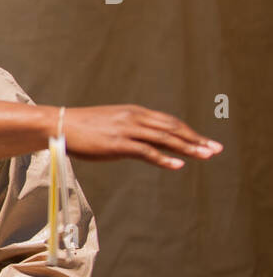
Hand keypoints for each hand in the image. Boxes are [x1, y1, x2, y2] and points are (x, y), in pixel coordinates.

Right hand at [63, 105, 221, 168]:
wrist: (59, 125)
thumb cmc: (82, 128)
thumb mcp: (111, 124)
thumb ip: (131, 131)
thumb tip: (145, 143)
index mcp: (134, 112)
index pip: (169, 121)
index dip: (189, 132)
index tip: (205, 141)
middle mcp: (134, 118)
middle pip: (172, 128)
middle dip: (196, 139)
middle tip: (216, 149)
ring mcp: (126, 130)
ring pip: (164, 138)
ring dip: (187, 147)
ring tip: (206, 155)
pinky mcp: (117, 144)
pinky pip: (146, 151)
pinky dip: (164, 158)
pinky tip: (178, 165)